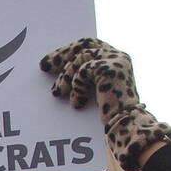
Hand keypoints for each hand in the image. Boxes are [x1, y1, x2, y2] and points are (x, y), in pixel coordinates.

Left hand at [40, 37, 170, 170]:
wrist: (126, 126)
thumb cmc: (110, 116)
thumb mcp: (96, 92)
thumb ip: (86, 79)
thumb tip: (61, 77)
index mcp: (116, 58)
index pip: (89, 45)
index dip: (69, 51)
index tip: (52, 61)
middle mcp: (118, 55)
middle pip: (84, 44)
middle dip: (62, 54)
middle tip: (44, 66)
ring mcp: (115, 60)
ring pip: (80, 57)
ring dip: (65, 76)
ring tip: (56, 93)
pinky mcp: (108, 70)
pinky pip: (83, 71)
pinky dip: (75, 87)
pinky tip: (76, 103)